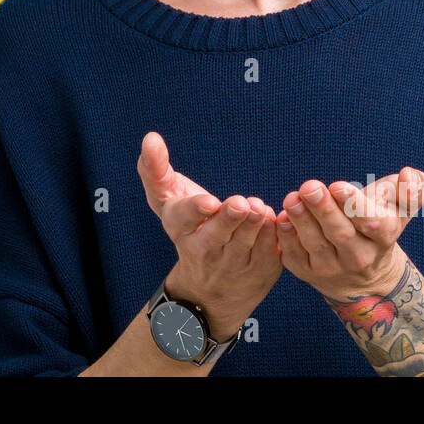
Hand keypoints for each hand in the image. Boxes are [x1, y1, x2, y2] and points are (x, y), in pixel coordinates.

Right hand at [137, 131, 281, 339]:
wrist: (209, 286)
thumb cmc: (188, 224)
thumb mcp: (167, 198)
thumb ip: (155, 168)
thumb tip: (150, 137)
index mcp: (179, 227)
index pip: (184, 219)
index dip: (196, 210)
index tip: (209, 202)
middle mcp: (202, 251)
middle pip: (216, 235)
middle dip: (229, 219)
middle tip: (241, 204)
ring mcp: (230, 265)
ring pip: (244, 244)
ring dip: (254, 225)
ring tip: (260, 208)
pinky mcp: (257, 271)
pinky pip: (267, 252)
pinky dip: (272, 234)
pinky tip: (274, 218)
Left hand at [275, 168, 423, 299]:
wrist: (364, 277)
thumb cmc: (379, 225)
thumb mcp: (400, 209)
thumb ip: (412, 190)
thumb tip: (409, 174)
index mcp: (384, 237)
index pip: (373, 223)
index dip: (356, 206)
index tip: (339, 186)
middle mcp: (359, 256)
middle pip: (341, 233)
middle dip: (324, 210)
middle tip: (309, 186)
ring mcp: (332, 267)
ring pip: (315, 244)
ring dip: (302, 220)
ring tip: (292, 198)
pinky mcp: (307, 272)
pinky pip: (295, 255)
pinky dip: (286, 237)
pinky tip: (279, 217)